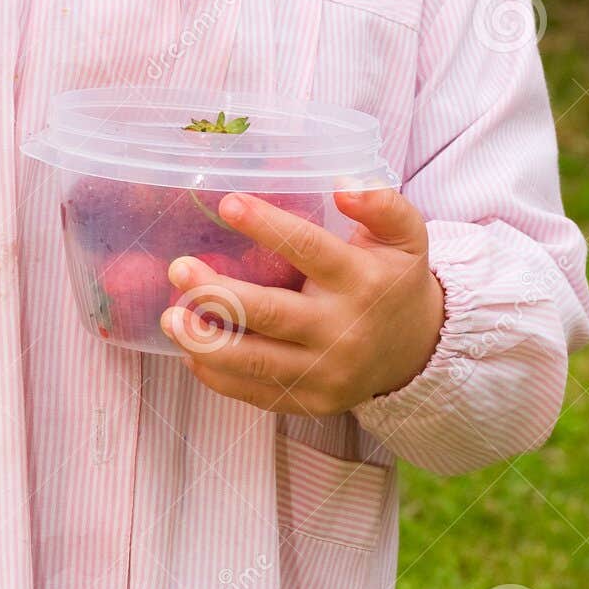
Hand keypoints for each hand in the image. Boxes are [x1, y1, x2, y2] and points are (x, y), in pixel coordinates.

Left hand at [159, 187, 445, 415]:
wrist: (417, 351)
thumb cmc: (395, 280)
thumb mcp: (406, 235)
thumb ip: (381, 203)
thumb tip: (341, 186)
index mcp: (362, 282)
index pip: (309, 250)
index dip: (267, 225)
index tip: (227, 203)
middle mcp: (343, 331)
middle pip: (272, 314)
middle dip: (220, 293)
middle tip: (179, 268)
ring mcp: (326, 373)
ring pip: (257, 361)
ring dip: (207, 342)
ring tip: (170, 318)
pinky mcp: (312, 402)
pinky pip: (257, 392)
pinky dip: (219, 376)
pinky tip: (190, 352)